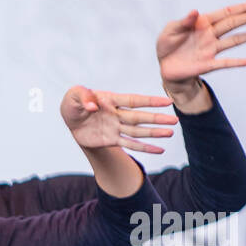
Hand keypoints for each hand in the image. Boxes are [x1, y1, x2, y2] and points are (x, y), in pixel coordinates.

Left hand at [61, 87, 178, 153]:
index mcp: (111, 100)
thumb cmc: (74, 103)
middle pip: (139, 117)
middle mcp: (116, 114)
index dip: (150, 101)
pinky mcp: (111, 140)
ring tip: (170, 133)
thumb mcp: (73, 95)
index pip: (133, 100)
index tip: (167, 101)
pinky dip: (144, 148)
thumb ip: (83, 97)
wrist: (70, 119)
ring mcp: (116, 127)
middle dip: (157, 119)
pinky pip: (129, 145)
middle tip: (175, 120)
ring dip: (153, 133)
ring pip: (138, 131)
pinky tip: (159, 150)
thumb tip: (93, 106)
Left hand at [157, 2, 245, 92]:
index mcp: (202, 24)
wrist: (164, 67)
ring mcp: (211, 50)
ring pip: (235, 41)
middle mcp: (210, 35)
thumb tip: (195, 12)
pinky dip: (238, 62)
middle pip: (234, 24)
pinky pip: (226, 62)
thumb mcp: (170, 31)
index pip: (225, 13)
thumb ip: (182, 22)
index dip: (241, 8)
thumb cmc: (167, 46)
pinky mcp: (207, 64)